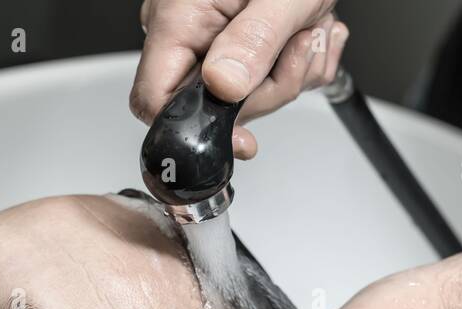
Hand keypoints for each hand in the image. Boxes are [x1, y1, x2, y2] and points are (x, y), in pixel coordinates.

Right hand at [130, 0, 348, 158]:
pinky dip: (295, 66)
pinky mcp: (236, 50)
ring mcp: (211, 44)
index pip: (154, 101)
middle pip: (213, 107)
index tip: (241, 138)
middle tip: (298, 46)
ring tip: (307, 30)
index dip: (194, 128)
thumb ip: (253, 41)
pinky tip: (304, 33)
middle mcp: (187, 33)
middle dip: (270, 88)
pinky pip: (263, 85)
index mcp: (179, 17)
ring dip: (291, 74)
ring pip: (246, 100)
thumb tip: (224, 87)